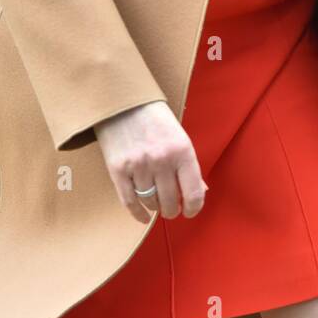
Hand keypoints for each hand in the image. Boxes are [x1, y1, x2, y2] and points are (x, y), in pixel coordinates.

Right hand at [94, 101, 208, 222]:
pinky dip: (138, 213)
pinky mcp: (118, 170)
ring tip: (156, 204)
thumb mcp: (179, 136)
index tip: (189, 211)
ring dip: (155, 208)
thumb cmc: (154, 119)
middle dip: (172, 210)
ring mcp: (139, 165)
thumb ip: (187, 165)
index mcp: (182, 150)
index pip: (193, 192)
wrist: (122, 101)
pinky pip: (130, 202)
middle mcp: (161, 159)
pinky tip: (144, 216)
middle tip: (171, 209)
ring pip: (150, 203)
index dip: (193, 208)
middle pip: (170, 202)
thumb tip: (199, 192)